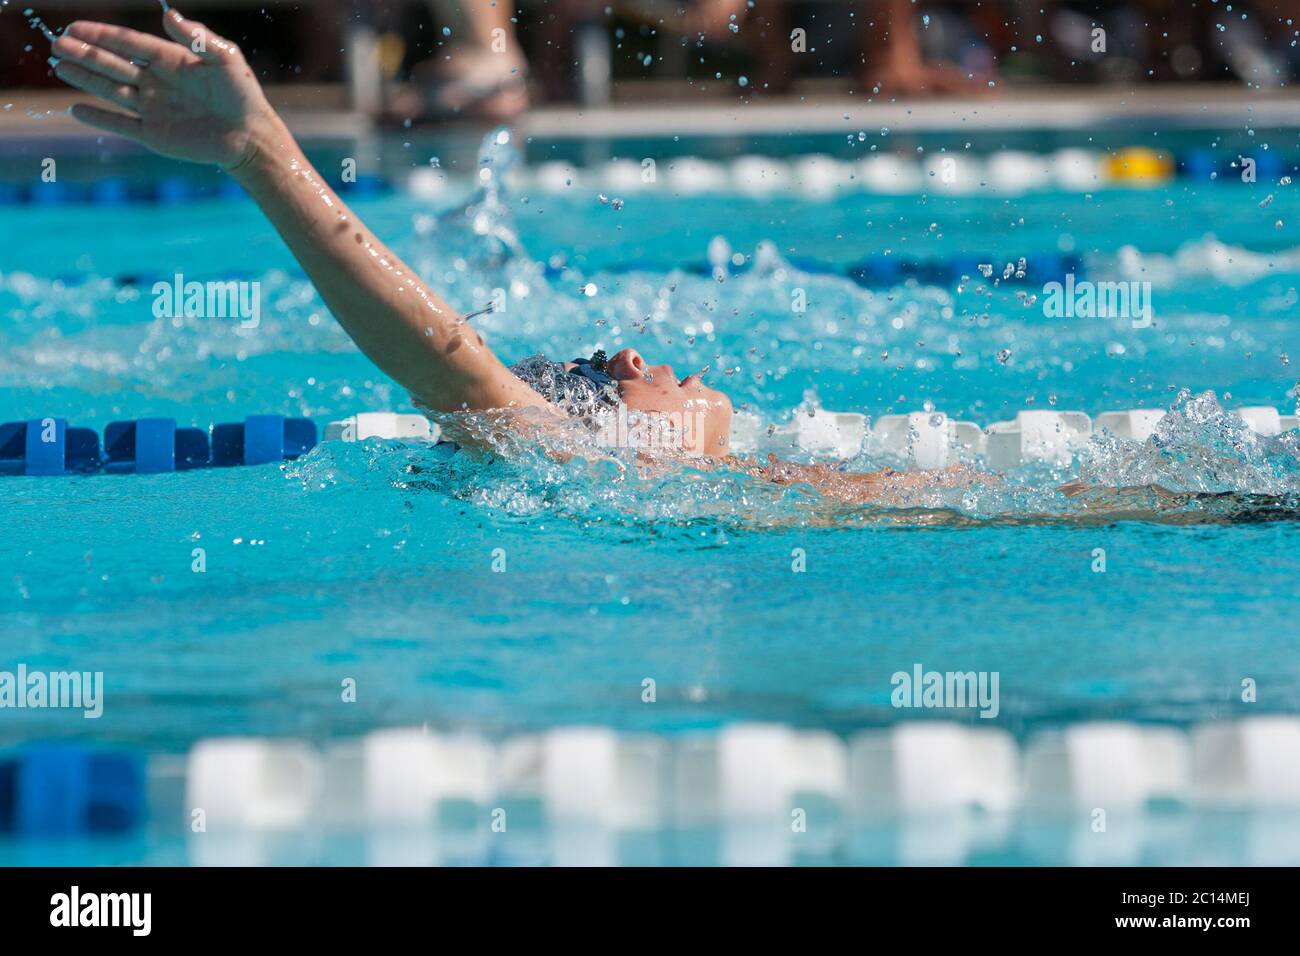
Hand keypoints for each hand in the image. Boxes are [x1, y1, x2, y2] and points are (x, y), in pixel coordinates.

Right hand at [52, 8, 276, 169]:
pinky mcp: (154, 134)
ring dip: (85, 78)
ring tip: (58, 66)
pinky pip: (121, 124)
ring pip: (112, 90)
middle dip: (86, 54)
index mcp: (170, 60)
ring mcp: (153, 108)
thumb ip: (197, 37)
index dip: (102, 35)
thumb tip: (169, 14)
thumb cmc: (243, 94)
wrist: (252, 136)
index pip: (129, 44)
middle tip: (57, 43)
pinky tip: (76, 108)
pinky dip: (99, 117)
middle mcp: (156, 82)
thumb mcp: (226, 59)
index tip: (75, 27)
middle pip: (114, 64)